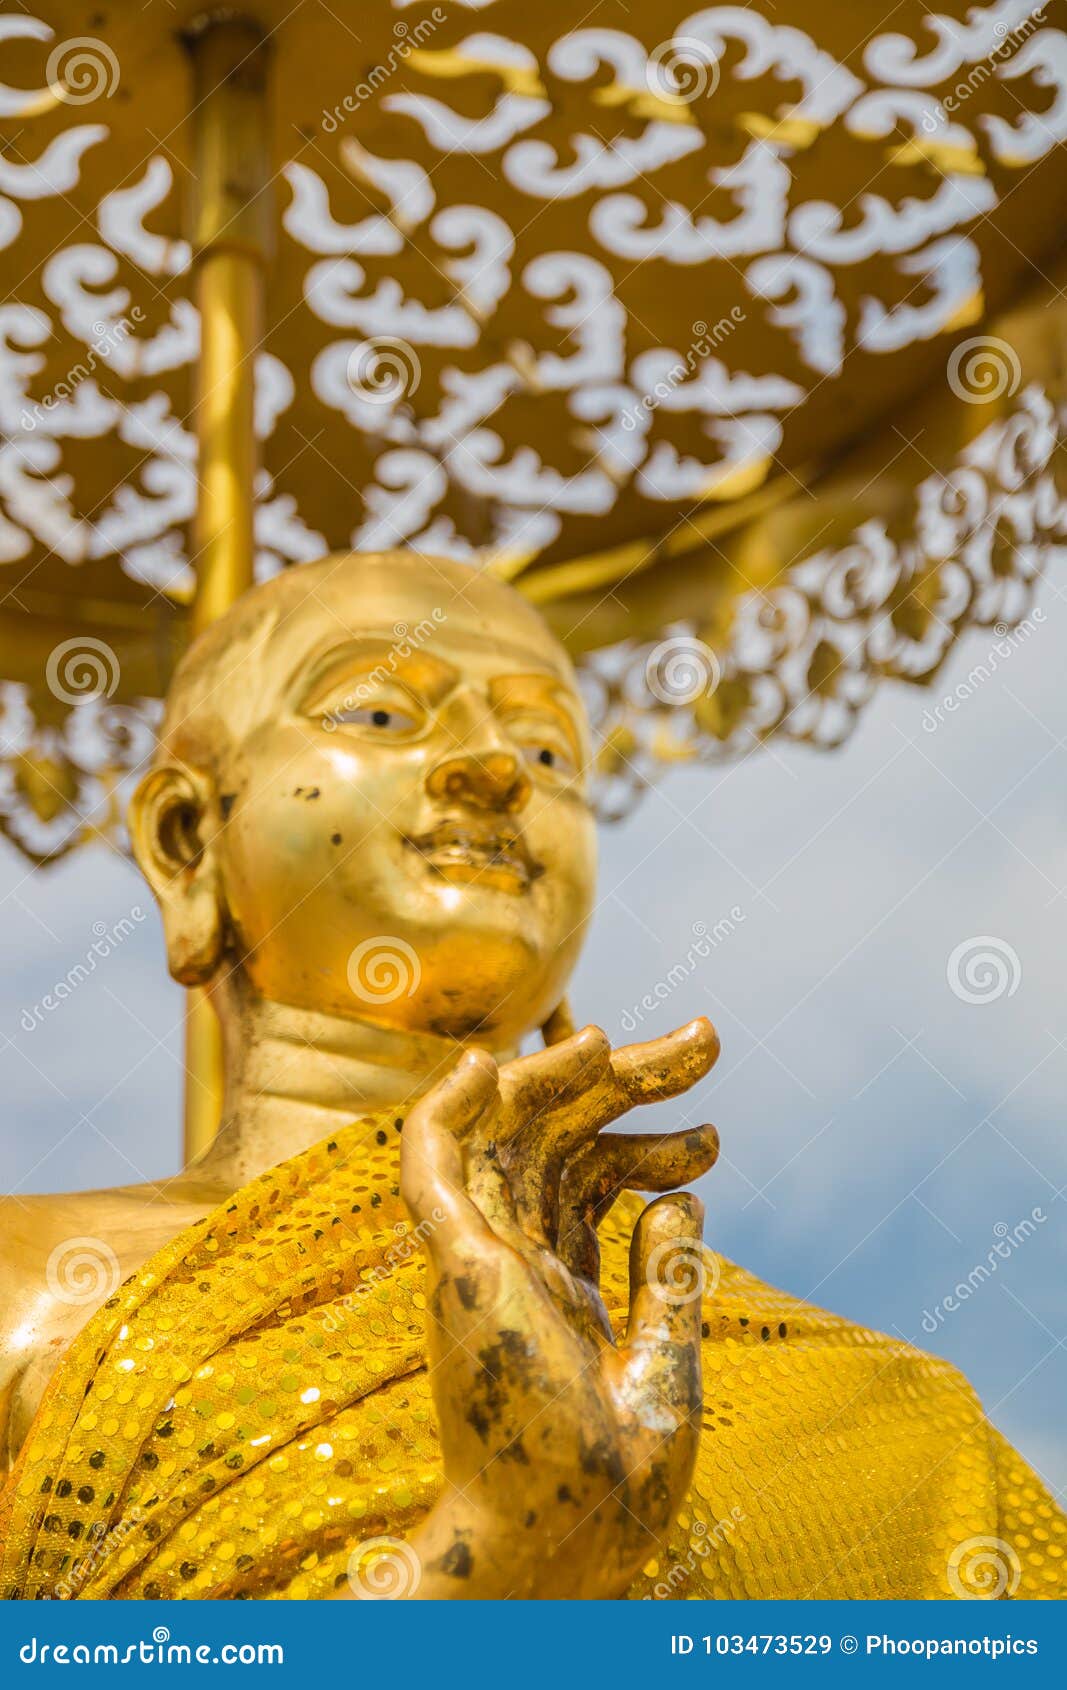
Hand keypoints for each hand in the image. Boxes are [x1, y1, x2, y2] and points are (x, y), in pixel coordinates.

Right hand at [396, 1021, 719, 1598]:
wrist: (572, 1546)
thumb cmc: (612, 1482)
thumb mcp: (664, 1361)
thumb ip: (668, 1281)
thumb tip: (683, 1201)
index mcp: (560, 1284)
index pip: (593, 1177)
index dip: (648, 1136)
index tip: (715, 1129)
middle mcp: (516, 1260)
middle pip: (559, 1137)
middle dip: (627, 1079)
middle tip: (708, 1039)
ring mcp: (482, 1259)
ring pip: (502, 1134)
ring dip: (551, 1073)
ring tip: (614, 1036)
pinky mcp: (457, 1267)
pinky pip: (431, 1172)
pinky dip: (443, 1113)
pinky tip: (479, 1064)